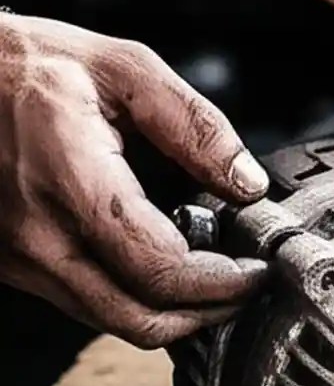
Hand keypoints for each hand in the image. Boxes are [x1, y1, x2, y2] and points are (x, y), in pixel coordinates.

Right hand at [0, 14, 269, 348]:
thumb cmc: (24, 64)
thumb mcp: (123, 69)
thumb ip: (195, 125)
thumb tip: (246, 183)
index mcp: (68, 179)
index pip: (158, 268)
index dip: (221, 282)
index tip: (257, 271)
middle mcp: (35, 233)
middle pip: (138, 318)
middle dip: (207, 313)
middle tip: (244, 287)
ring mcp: (16, 257)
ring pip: (111, 321)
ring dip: (173, 314)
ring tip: (214, 280)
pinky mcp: (10, 264)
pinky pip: (85, 303)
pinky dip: (135, 300)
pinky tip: (164, 268)